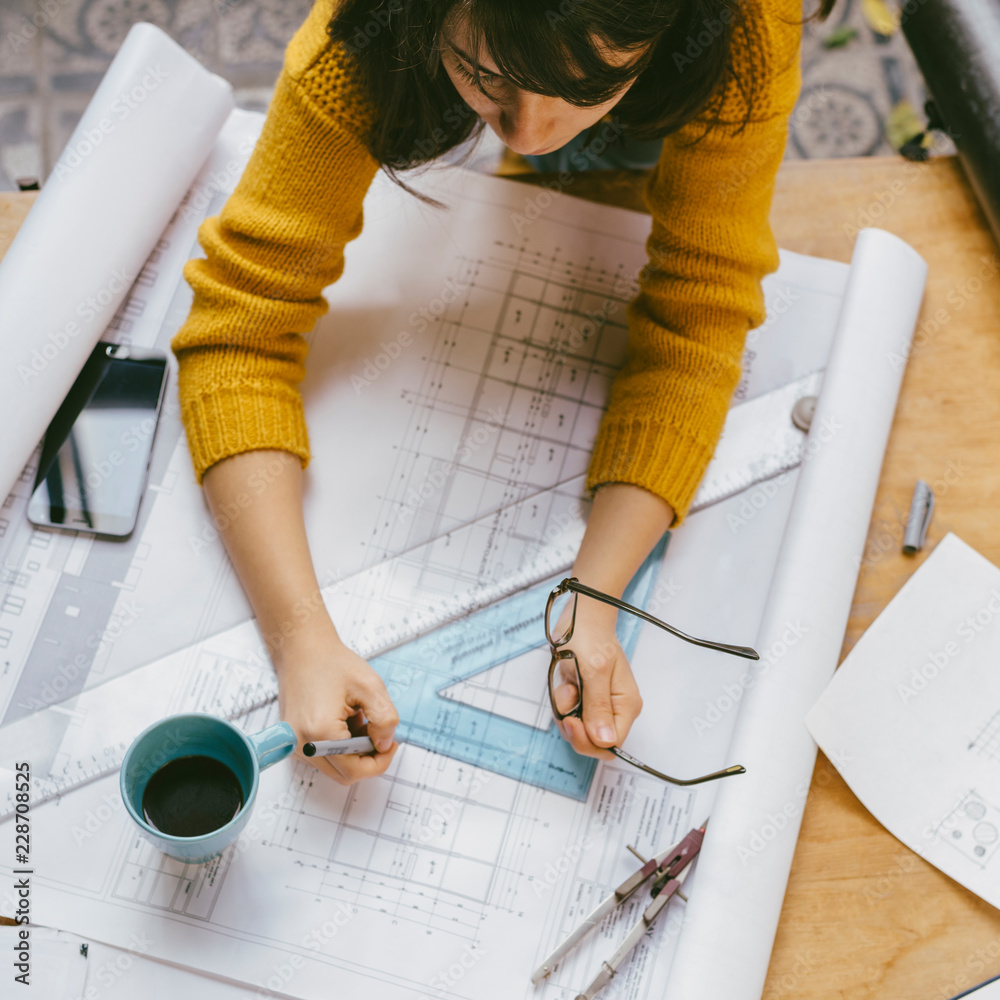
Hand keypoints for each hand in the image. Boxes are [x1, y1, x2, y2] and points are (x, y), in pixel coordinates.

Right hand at [275, 616, 399, 784]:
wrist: (302, 650)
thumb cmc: (332, 663)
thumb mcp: (371, 686)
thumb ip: (384, 720)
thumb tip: (385, 745)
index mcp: (320, 732)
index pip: (355, 770)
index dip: (380, 761)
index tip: (391, 743)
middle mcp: (301, 744)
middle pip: (344, 774)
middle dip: (368, 758)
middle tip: (380, 733)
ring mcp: (294, 744)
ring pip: (335, 767)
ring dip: (354, 752)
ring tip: (359, 719)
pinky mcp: (294, 741)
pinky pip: (324, 756)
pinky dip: (341, 746)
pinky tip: (346, 721)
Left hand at [550, 600, 642, 758]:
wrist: (580, 618)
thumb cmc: (590, 637)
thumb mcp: (593, 671)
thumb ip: (598, 707)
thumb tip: (606, 740)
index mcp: (626, 706)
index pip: (609, 746)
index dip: (587, 739)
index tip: (571, 720)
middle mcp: (614, 709)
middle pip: (591, 741)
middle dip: (573, 723)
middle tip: (568, 697)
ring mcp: (599, 705)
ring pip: (577, 729)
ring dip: (565, 710)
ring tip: (568, 685)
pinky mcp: (584, 699)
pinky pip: (569, 715)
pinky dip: (561, 702)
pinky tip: (565, 683)